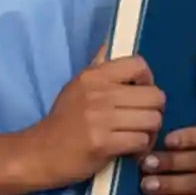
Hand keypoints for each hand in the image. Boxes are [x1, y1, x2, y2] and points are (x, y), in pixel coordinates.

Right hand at [23, 44, 165, 188]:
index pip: (139, 64)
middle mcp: (98, 92)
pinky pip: (141, 141)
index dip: (148, 80)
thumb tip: (109, 41)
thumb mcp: (77, 86)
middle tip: (144, 121)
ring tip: (139, 136)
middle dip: (155, 111)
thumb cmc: (64, 120)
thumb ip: (98, 67)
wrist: (41, 153)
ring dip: (150, 132)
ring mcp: (100, 118)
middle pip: (154, 96)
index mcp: (94, 75)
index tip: (140, 95)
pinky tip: (131, 150)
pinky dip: (141, 148)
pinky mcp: (102, 143)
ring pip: (152, 120)